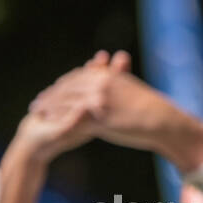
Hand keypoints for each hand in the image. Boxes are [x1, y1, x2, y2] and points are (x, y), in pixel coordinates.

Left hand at [29, 50, 202, 169]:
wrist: (164, 122)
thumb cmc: (154, 110)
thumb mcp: (133, 92)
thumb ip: (117, 88)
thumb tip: (114, 90)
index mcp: (106, 75)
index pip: (76, 78)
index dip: (62, 86)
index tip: (52, 92)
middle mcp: (99, 83)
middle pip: (67, 88)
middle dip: (51, 96)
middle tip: (37, 104)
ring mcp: (98, 98)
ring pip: (66, 102)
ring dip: (50, 108)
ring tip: (38, 115)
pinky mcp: (99, 116)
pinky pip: (74, 117)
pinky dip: (60, 121)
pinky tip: (51, 126)